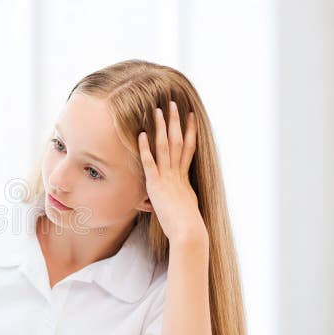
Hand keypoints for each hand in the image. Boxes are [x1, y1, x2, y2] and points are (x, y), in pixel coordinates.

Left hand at [138, 101, 206, 244]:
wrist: (189, 231)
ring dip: (161, 127)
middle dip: (175, 121)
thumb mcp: (182, 207)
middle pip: (177, 140)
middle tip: (172, 103)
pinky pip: (150, 162)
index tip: (191, 115)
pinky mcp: (156, 185)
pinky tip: (143, 134)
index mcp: (185, 177)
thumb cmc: (185, 225)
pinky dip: (145, 148)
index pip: (188, 148)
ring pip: (165, 146)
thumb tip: (171, 197)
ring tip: (157, 110)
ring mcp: (167, 177)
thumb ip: (177, 198)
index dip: (190, 130)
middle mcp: (177, 173)